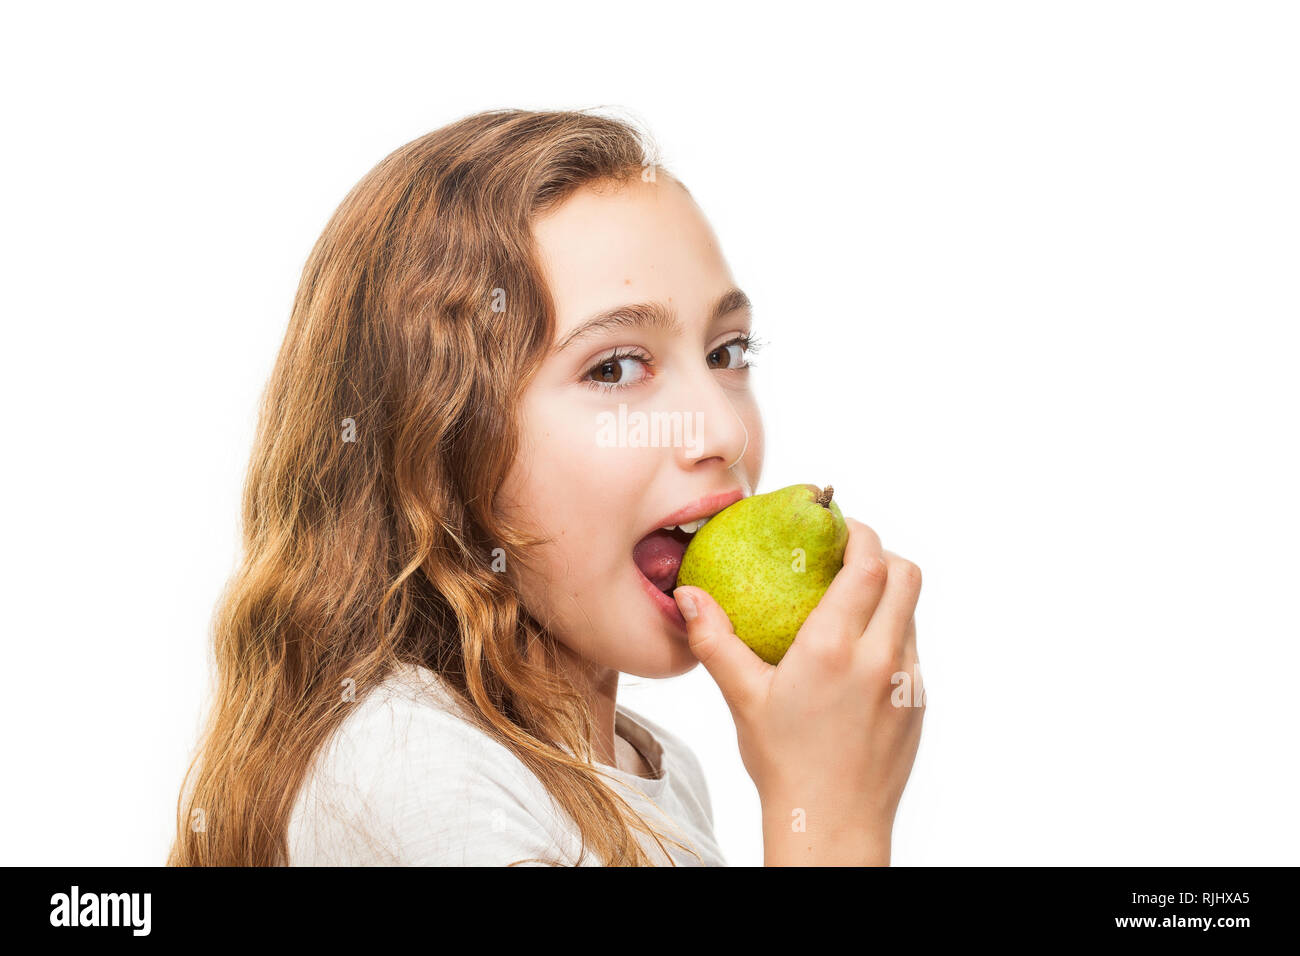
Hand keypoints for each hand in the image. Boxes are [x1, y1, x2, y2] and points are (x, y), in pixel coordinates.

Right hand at [673, 518, 923, 864]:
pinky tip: (856, 656)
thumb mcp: (742, 698)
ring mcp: (907, 681)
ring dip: (888, 594)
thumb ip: (714, 641)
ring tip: (849, 603)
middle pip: (906, 574)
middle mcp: (880, 658)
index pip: (868, 565)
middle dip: (881, 553)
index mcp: (834, 648)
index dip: (860, 533)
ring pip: (912, 611)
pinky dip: (891, 634)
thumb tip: (686, 594)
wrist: (834, 824)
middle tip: (847, 556)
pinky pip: (912, 649)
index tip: (838, 527)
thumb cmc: (783, 763)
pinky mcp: (918, 703)